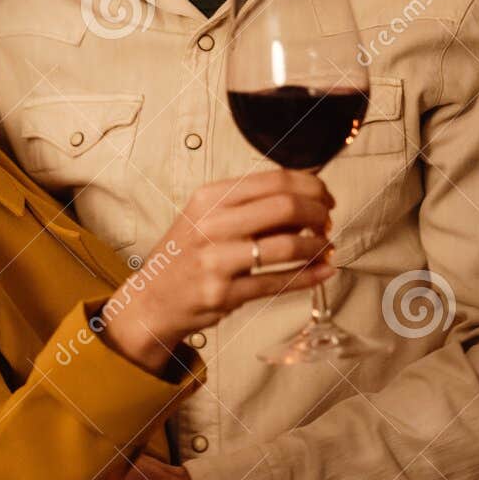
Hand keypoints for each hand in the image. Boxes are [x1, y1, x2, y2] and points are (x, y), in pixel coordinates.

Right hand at [99, 171, 336, 372]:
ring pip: (287, 246)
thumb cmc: (185, 255)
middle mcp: (211, 225)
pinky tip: (322, 272)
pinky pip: (278, 283)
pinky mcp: (224, 294)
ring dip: (317, 247)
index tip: (325, 197)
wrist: (152, 299)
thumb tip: (305, 196)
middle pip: (285, 207)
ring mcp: (216, 261)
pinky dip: (308, 276)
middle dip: (318, 214)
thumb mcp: (205, 217)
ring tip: (325, 249)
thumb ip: (248, 206)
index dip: (311, 186)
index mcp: (209, 198)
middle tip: (327, 222)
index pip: (274, 180)